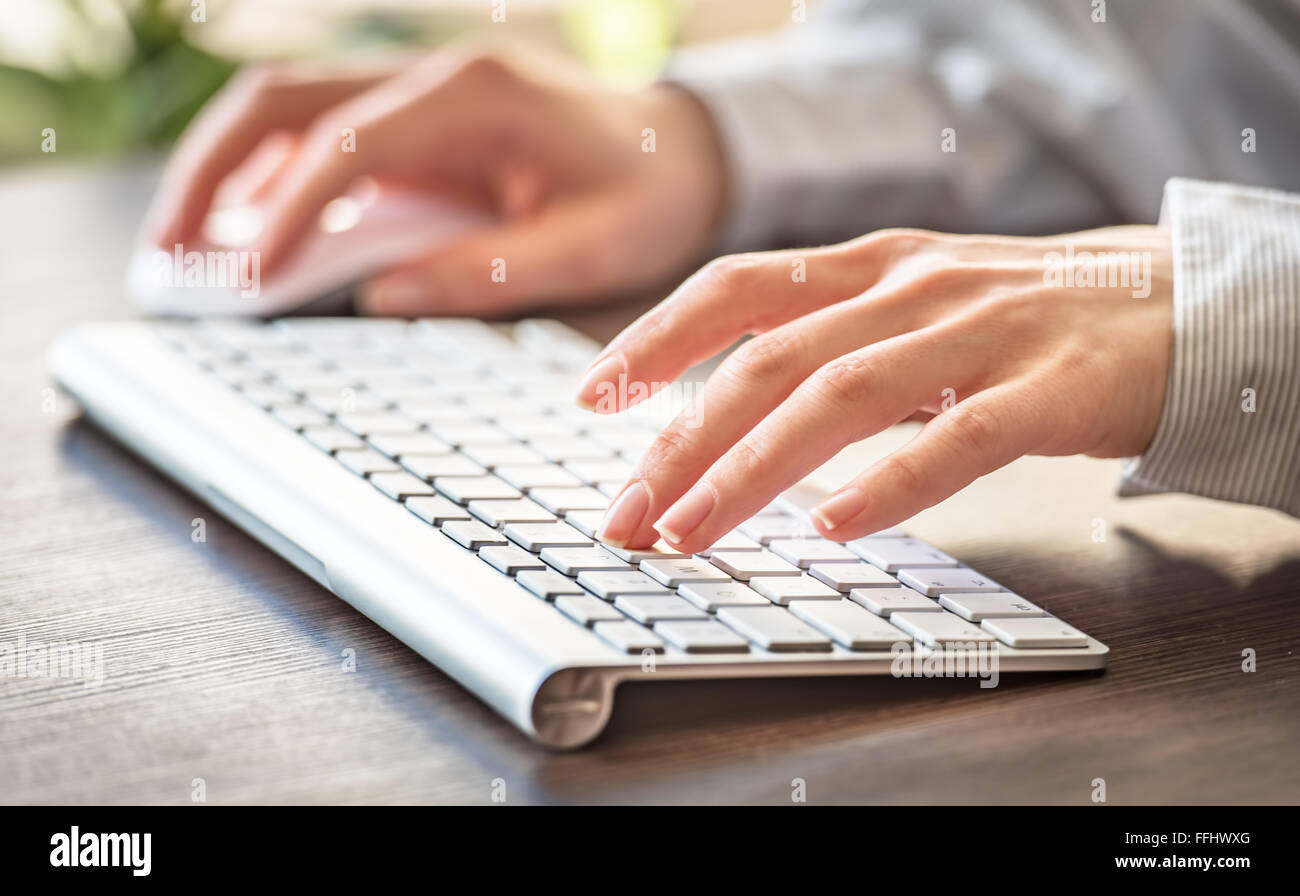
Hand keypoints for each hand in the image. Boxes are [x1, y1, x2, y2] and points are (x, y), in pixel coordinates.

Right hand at [144, 48, 726, 313]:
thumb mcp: (588, 248)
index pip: (350, 142)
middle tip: (171, 252)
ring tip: (185, 250)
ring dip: (230, 171)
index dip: (289, 210)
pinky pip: (322, 138)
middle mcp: (433, 78)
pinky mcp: (414, 124)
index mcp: (476, 96)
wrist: (682, 151)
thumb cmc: (646, 194)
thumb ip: (488, 271)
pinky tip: (252, 235)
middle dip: (216, 170)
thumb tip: (380, 295)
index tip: (250, 276)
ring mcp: (418, 94)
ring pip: (288, 109)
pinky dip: (275, 180)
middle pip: (286, 100)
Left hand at [579, 226, 1173, 550]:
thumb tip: (726, 413)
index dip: (656, 337)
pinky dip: (891, 483)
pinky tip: (835, 525)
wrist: (1173, 303)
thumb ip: (830, 342)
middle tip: (627, 512)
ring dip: (752, 471)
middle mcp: (911, 288)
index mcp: (870, 266)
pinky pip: (959, 438)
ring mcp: (982, 331)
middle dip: (682, 442)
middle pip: (770, 360)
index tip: (593, 394)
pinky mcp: (1050, 387)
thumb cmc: (1024, 319)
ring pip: (842, 396)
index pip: (738, 288)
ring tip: (691, 531)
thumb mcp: (912, 307)